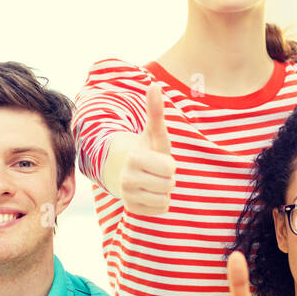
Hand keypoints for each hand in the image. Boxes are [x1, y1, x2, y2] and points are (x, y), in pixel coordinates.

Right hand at [117, 83, 175, 214]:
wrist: (131, 170)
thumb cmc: (149, 149)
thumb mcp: (154, 133)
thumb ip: (155, 111)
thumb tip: (154, 85)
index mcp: (133, 157)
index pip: (170, 168)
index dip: (170, 164)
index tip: (159, 159)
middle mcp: (126, 178)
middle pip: (169, 185)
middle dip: (168, 177)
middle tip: (157, 171)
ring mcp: (127, 196)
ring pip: (165, 199)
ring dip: (165, 191)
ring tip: (154, 181)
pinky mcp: (132, 210)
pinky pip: (161, 210)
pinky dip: (161, 203)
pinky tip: (151, 193)